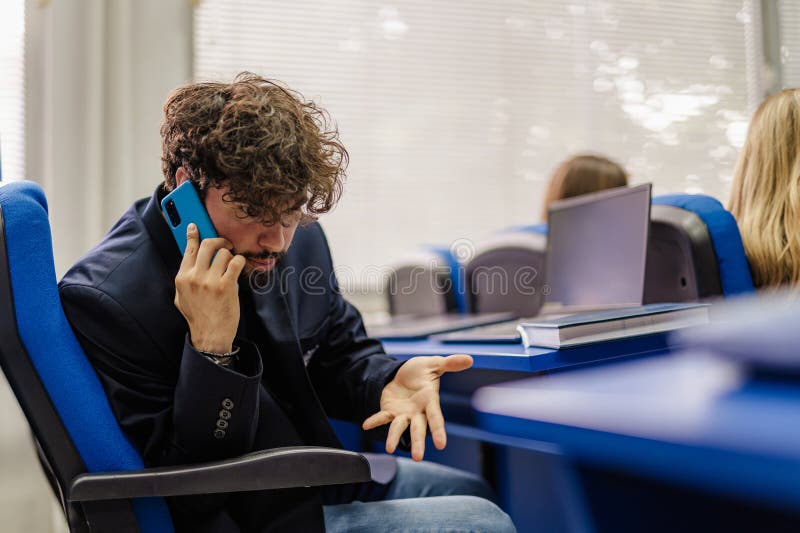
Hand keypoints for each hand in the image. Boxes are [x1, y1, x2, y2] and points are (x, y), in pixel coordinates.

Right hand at [174, 223, 246, 352]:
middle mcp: (194, 277)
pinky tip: (238, 267)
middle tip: (226, 244)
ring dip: (231, 255)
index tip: (195, 226)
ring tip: (232, 263)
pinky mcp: (226, 286)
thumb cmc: (198, 317)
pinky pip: (236, 263)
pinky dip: (239, 262)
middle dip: (219, 241)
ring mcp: (210, 281)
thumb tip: (188, 261)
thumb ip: (184, 279)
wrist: (210, 335)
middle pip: (208, 245)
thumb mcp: (181, 297)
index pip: (189, 249)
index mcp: (182, 278)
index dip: (193, 235)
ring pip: (224, 253)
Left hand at [362, 354, 472, 460]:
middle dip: (418, 442)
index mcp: (429, 401)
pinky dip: (375, 420)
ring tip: (390, 448)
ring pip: (399, 427)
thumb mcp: (434, 364)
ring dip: (394, 437)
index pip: (435, 417)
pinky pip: (382, 417)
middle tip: (418, 458)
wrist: (402, 373)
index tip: (441, 445)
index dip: (438, 430)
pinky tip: (366, 425)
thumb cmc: (421, 371)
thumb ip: (450, 363)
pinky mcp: (389, 410)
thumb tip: (470, 359)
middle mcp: (417, 411)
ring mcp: (403, 413)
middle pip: (418, 429)